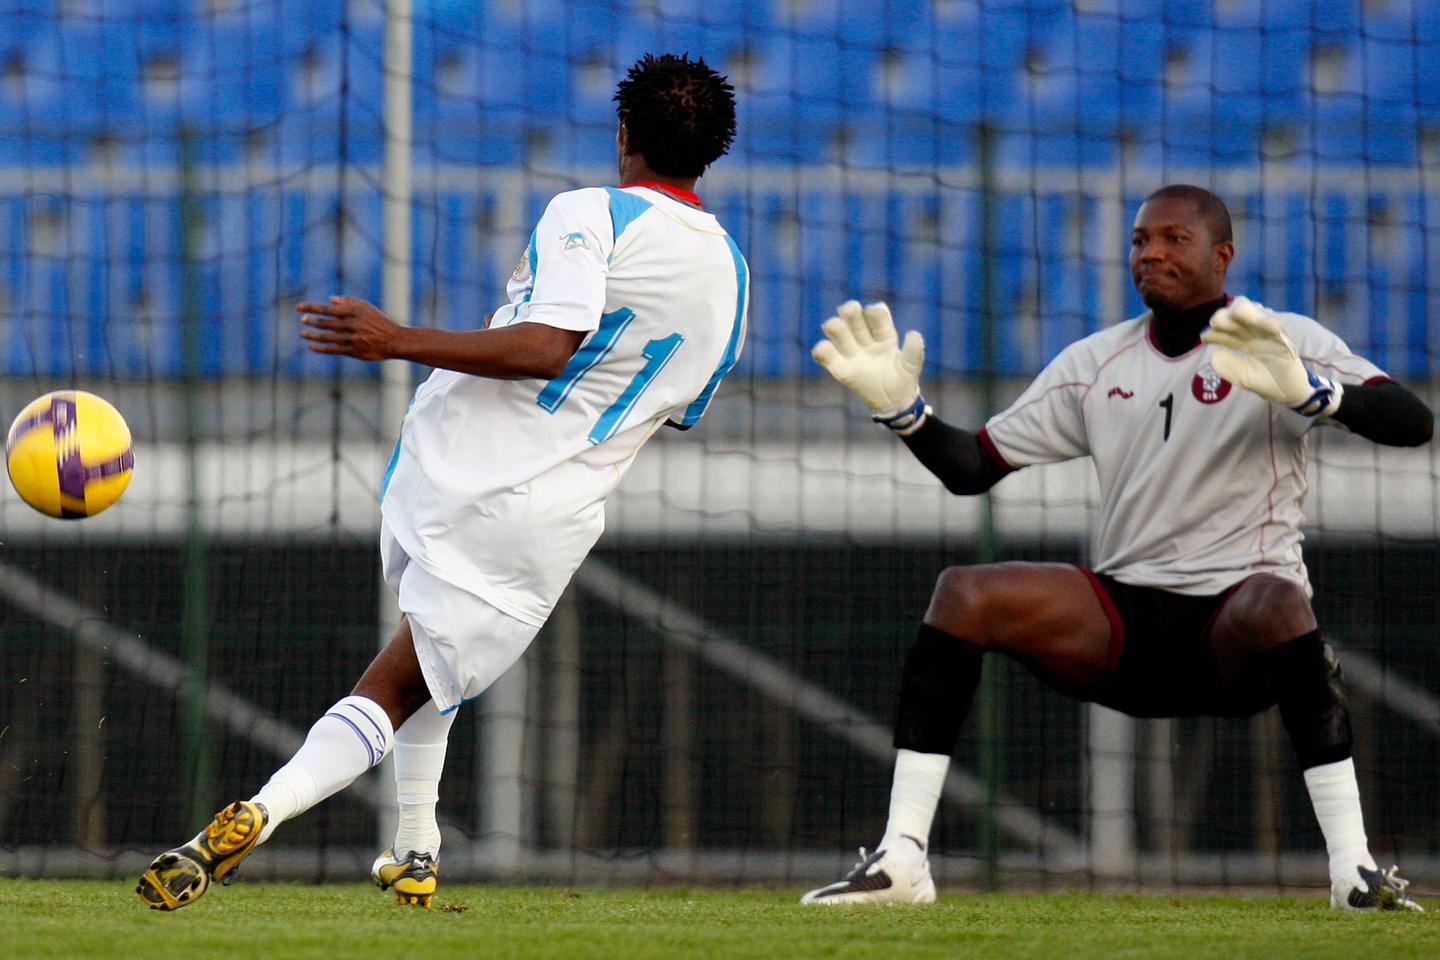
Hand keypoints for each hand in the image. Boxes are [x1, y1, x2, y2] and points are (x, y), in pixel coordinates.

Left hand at [298, 296, 403, 360]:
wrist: (394, 340)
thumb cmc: (379, 322)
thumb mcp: (366, 307)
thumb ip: (348, 302)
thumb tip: (330, 300)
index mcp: (353, 312)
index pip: (327, 309)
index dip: (311, 308)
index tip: (299, 307)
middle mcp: (351, 325)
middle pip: (325, 323)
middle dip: (311, 321)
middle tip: (303, 320)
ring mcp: (351, 339)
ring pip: (326, 337)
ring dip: (312, 335)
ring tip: (302, 333)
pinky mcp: (353, 351)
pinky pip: (333, 349)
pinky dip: (320, 348)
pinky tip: (311, 346)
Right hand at [812, 300, 923, 416]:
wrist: (894, 402)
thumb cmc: (903, 379)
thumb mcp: (912, 366)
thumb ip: (914, 350)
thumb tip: (913, 333)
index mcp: (884, 335)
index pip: (877, 316)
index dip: (874, 312)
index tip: (875, 310)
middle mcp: (866, 339)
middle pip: (854, 318)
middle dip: (850, 311)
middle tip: (850, 309)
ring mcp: (853, 353)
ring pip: (839, 332)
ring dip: (834, 326)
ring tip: (832, 326)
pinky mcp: (842, 370)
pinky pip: (827, 358)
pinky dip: (821, 351)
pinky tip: (822, 348)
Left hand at [1200, 296, 1341, 415]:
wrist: (1289, 394)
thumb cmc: (1266, 382)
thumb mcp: (1242, 377)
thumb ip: (1228, 366)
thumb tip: (1215, 352)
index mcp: (1242, 342)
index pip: (1224, 332)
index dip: (1214, 333)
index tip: (1205, 337)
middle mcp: (1254, 334)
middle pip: (1237, 316)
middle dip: (1225, 316)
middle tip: (1217, 323)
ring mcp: (1269, 335)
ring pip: (1256, 315)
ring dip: (1246, 312)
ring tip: (1237, 313)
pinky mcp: (1285, 341)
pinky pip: (1278, 329)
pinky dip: (1272, 324)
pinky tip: (1266, 323)